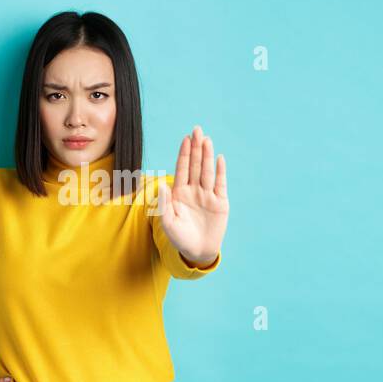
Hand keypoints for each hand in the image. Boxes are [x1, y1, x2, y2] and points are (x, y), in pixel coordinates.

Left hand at [158, 125, 228, 264]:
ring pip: (207, 171)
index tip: (185, 139)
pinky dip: (220, 171)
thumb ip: (164, 204)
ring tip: (206, 140)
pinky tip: (219, 158)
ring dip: (207, 156)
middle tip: (197, 129)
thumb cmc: (179, 238)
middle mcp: (194, 190)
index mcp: (179, 193)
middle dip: (196, 148)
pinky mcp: (220, 203)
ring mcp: (208, 195)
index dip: (184, 154)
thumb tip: (162, 184)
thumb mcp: (167, 223)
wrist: (197, 252)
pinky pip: (220, 184)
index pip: (182, 169)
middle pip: (196, 165)